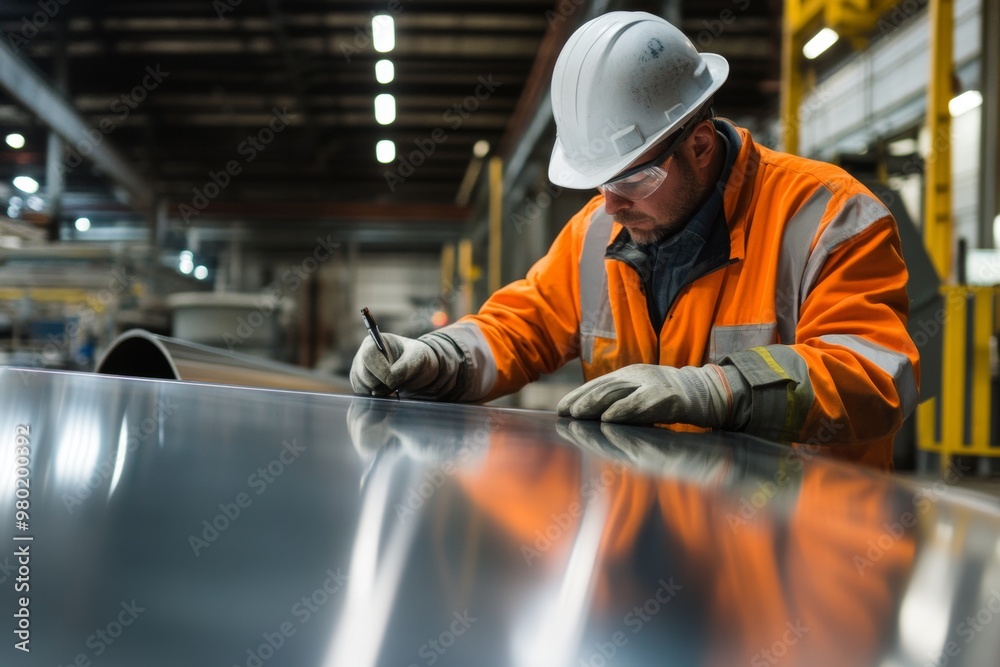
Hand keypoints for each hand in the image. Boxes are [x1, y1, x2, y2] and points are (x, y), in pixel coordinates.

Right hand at [350, 333, 439, 396]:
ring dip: (379, 391)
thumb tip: (389, 381)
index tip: (392, 380)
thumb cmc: (415, 357)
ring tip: (393, 385)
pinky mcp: (360, 384)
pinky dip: (375, 397)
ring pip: (362, 386)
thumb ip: (404, 367)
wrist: (415, 370)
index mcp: (374, 341)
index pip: (369, 355)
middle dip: (381, 383)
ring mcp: (359, 370)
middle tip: (396, 383)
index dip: (380, 369)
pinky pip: (362, 394)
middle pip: (363, 373)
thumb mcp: (416, 357)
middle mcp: (362, 355)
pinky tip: (387, 391)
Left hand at [556, 363, 744, 428]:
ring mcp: (652, 384)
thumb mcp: (643, 394)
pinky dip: (622, 410)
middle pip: (603, 386)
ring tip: (577, 414)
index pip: (599, 383)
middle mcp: (638, 375)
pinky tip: (607, 418)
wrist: (708, 392)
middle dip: (580, 400)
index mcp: (630, 374)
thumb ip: (622, 401)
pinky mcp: (666, 396)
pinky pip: (640, 403)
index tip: (561, 408)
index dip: (578, 395)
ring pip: (617, 392)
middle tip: (563, 412)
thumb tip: (595, 415)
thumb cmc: (671, 397)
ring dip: (594, 404)